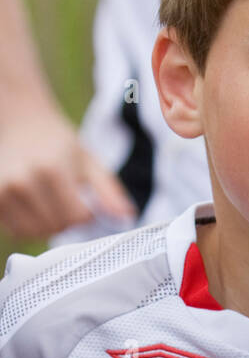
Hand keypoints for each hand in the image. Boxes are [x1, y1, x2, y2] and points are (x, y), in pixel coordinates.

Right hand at [0, 104, 137, 240]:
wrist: (21, 123)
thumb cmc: (59, 143)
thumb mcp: (89, 161)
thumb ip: (109, 191)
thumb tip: (128, 216)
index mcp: (52, 170)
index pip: (76, 217)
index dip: (87, 216)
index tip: (86, 203)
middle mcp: (23, 181)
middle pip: (55, 227)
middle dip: (68, 222)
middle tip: (69, 203)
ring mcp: (3, 191)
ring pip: (33, 234)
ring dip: (48, 228)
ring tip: (52, 207)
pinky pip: (15, 231)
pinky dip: (29, 227)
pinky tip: (35, 208)